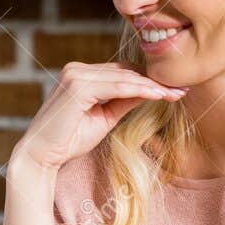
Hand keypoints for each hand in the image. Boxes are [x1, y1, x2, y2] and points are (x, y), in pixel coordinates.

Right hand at [13, 62, 182, 172]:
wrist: (42, 156)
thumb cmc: (69, 140)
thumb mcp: (104, 118)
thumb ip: (123, 102)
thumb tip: (150, 91)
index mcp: (80, 74)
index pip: (121, 72)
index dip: (148, 80)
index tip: (174, 89)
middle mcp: (76, 69)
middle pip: (124, 71)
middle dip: (155, 81)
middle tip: (182, 88)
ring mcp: (75, 75)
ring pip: (123, 77)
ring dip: (152, 85)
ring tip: (175, 93)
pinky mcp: (78, 86)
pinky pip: (116, 86)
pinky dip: (139, 90)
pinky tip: (159, 96)